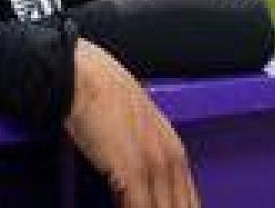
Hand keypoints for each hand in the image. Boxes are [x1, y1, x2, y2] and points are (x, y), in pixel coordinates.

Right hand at [64, 39, 198, 207]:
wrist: (85, 79)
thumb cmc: (104, 100)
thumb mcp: (137, 129)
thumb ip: (146, 154)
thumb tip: (140, 182)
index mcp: (174, 151)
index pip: (189, 200)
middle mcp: (170, 159)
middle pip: (182, 207)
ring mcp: (153, 166)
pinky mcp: (131, 171)